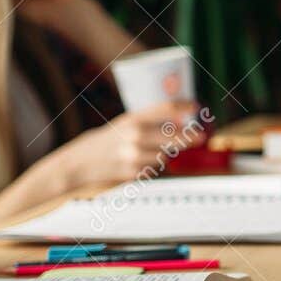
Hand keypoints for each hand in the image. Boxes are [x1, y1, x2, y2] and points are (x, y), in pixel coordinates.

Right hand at [44, 99, 199, 190]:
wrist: (80, 162)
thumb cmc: (108, 140)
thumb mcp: (125, 123)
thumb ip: (150, 121)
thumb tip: (183, 120)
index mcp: (133, 119)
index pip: (166, 108)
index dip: (185, 107)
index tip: (196, 108)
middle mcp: (135, 136)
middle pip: (174, 135)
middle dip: (190, 137)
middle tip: (200, 137)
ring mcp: (135, 156)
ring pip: (166, 154)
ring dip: (166, 153)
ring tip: (150, 150)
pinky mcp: (135, 173)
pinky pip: (155, 168)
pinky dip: (153, 165)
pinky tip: (139, 161)